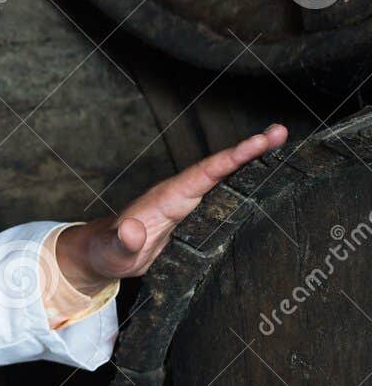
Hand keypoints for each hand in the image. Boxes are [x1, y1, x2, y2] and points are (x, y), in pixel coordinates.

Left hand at [55, 123, 288, 293]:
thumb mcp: (113, 252)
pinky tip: (265, 175)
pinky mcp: (192, 214)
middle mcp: (179, 194)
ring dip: (251, 161)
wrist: (103, 254)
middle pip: (220, 168)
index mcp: (165, 199)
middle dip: (249, 149)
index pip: (203, 174)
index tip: (257, 143)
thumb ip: (122, 242)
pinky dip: (243, 180)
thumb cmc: (107, 251)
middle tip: (281, 131)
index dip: (231, 158)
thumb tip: (131, 229)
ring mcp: (186, 202)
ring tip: (281, 142)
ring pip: (223, 177)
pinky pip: (221, 193)